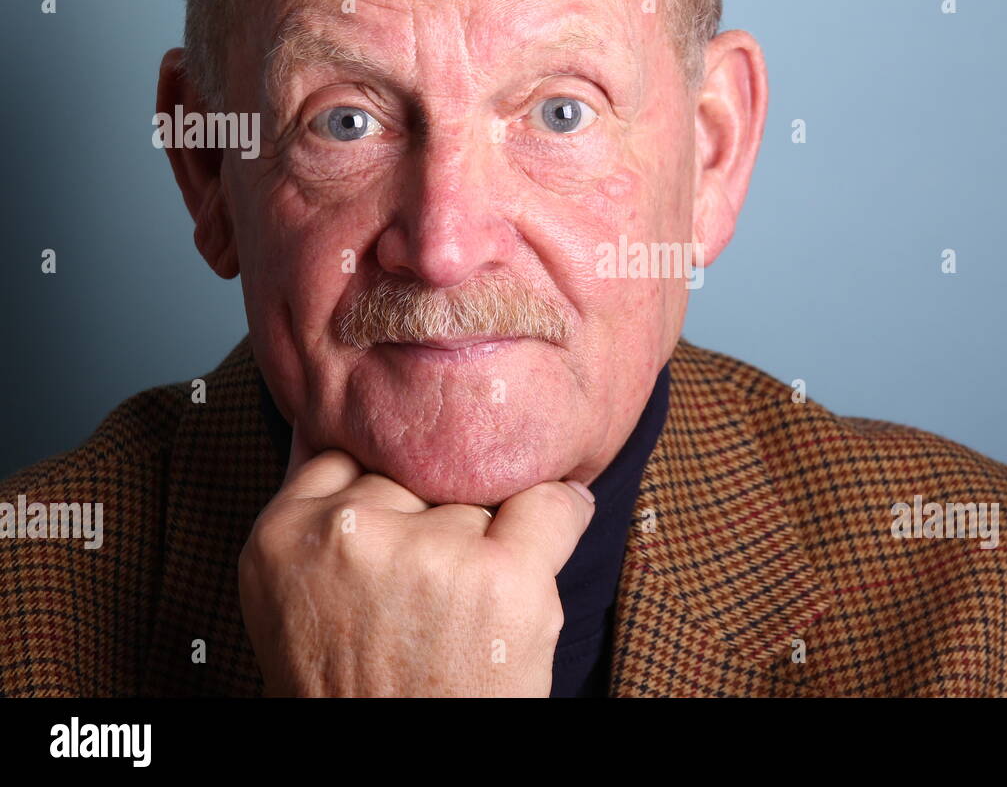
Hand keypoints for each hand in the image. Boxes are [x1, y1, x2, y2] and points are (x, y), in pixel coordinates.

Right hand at [237, 426, 595, 695]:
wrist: (395, 772)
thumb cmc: (355, 688)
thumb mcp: (298, 598)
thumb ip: (316, 510)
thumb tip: (340, 418)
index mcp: (283, 535)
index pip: (351, 452)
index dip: (388, 496)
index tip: (400, 530)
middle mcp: (349, 534)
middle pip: (419, 472)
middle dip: (432, 519)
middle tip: (426, 595)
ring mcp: (429, 552)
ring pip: (480, 496)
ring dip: (485, 539)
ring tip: (462, 611)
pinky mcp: (501, 576)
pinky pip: (553, 503)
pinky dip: (562, 518)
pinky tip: (539, 555)